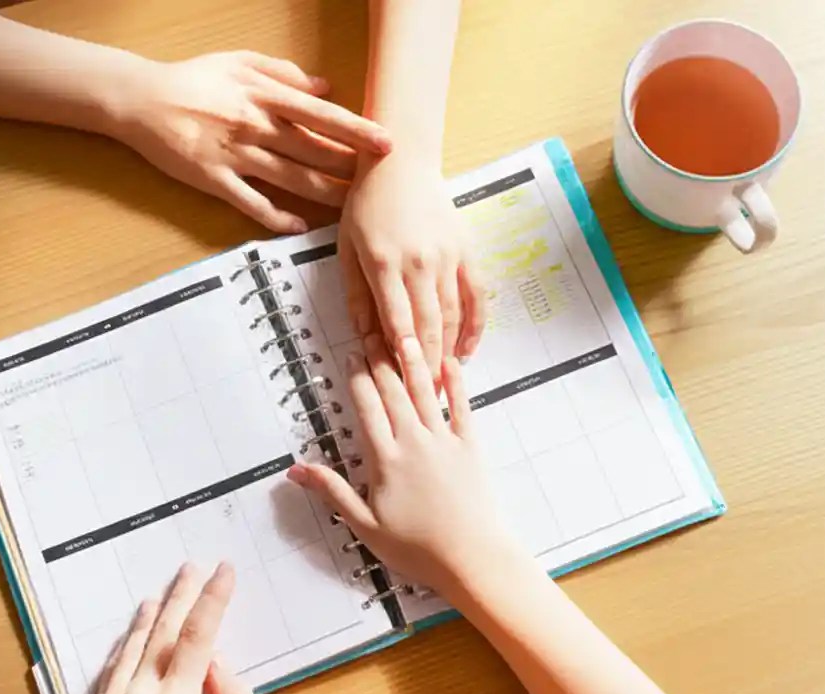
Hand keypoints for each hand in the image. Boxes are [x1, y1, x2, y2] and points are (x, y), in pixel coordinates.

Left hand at [88, 563, 251, 693]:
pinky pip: (108, 672)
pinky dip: (123, 648)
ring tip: (159, 595)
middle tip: (191, 569)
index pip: (197, 635)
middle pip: (162, 632)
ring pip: (130, 648)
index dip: (213, 599)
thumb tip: (218, 663)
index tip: (224, 572)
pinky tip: (127, 638)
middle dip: (181, 596)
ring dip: (148, 618)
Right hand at [110, 51, 391, 233]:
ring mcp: (235, 156)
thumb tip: (325, 88)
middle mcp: (254, 126)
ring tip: (353, 208)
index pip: (322, 116)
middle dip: (351, 170)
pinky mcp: (214, 180)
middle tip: (380, 184)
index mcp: (263, 95)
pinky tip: (299, 227)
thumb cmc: (192, 78)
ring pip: (292, 181)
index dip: (357, 131)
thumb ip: (284, 73)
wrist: (140, 99)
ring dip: (326, 196)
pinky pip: (252, 204)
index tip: (386, 143)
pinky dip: (277, 217)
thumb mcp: (239, 61)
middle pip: (315, 153)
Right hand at [287, 335, 518, 593]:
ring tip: (404, 336)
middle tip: (373, 334)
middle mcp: (413, 443)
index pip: (367, 409)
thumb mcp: (365, 525)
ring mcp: (444, 442)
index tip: (351, 356)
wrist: (471, 558)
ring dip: (413, 363)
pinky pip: (461, 408)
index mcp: (386, 460)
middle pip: (393, 393)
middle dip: (381, 362)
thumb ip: (332, 492)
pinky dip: (456, 384)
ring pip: (424, 393)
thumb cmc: (417, 549)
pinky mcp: (470, 448)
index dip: (358, 381)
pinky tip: (450, 363)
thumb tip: (295, 471)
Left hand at [338, 154, 486, 379]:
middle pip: (428, 326)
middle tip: (426, 400)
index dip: (401, 357)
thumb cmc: (367, 205)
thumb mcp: (347, 248)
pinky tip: (467, 352)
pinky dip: (474, 327)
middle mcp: (419, 262)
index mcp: (384, 261)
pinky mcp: (466, 252)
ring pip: (452, 316)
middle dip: (427, 367)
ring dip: (448, 353)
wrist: (402, 162)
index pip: (396, 321)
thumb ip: (357, 294)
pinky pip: (477, 297)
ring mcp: (447, 257)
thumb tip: (364, 337)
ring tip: (443, 384)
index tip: (403, 386)